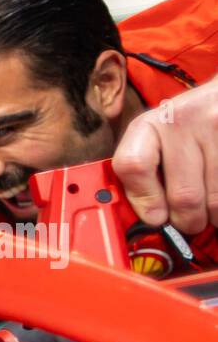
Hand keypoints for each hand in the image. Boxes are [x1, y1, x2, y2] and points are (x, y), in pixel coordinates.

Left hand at [113, 76, 217, 234]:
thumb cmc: (188, 127)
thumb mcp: (158, 140)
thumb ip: (145, 174)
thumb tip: (151, 219)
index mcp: (151, 124)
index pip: (133, 165)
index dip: (145, 199)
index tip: (157, 217)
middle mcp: (184, 120)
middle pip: (184, 196)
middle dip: (189, 221)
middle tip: (192, 221)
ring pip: (216, 200)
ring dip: (215, 216)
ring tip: (211, 209)